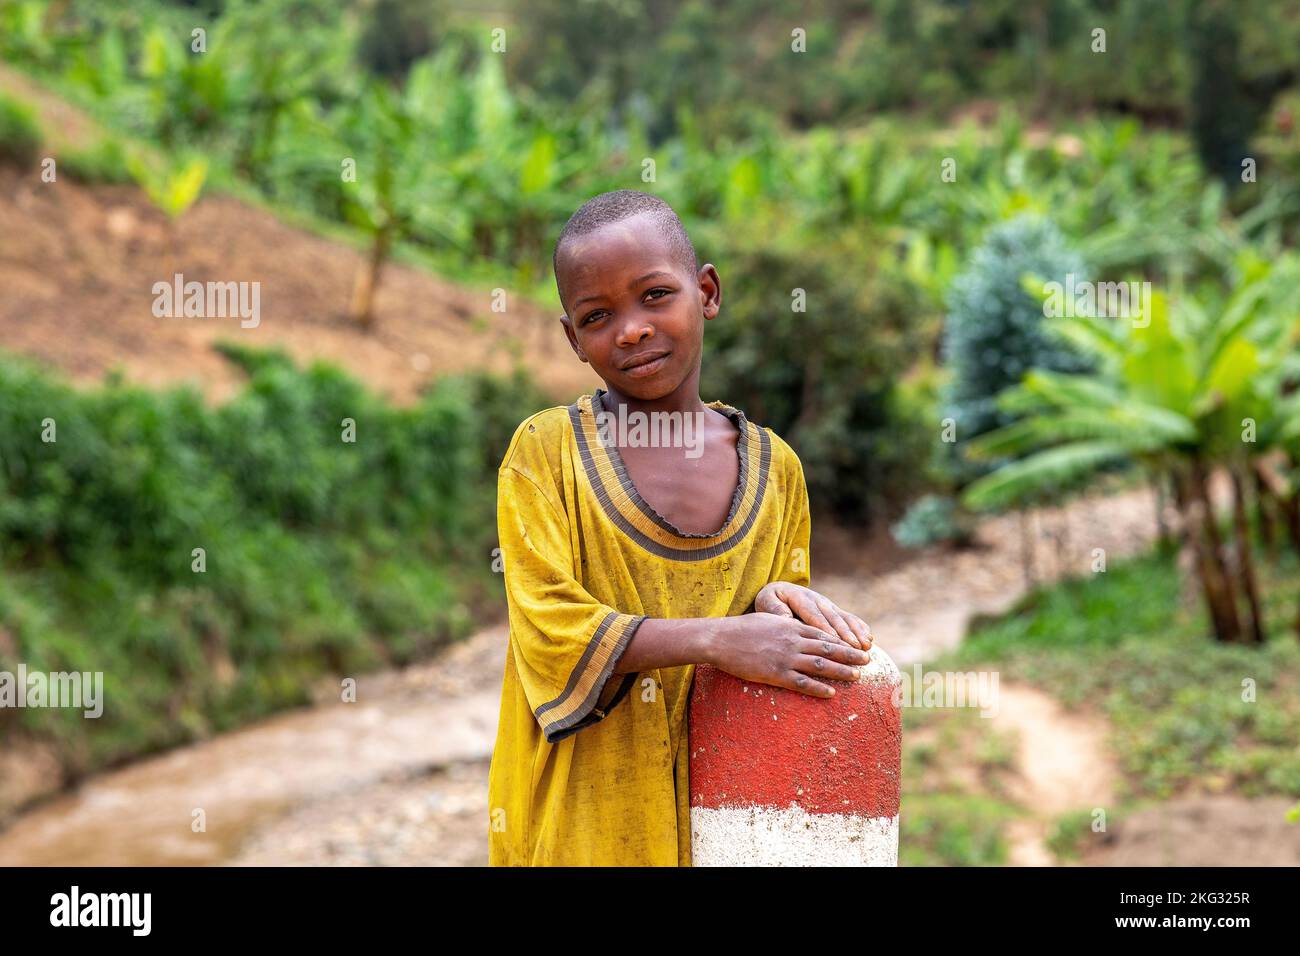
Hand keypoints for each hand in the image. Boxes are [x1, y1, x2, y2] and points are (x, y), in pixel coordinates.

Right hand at [707, 613, 870, 698]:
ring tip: (857, 676)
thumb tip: (798, 625)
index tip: (856, 645)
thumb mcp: (768, 619)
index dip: (842, 641)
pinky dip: (818, 688)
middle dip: (850, 654)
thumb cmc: (741, 629)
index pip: (823, 634)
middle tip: (867, 660)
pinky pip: (801, 683)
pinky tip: (831, 694)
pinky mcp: (775, 673)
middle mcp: (793, 641)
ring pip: (820, 665)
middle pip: (828, 649)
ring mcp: (785, 658)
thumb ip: (786, 624)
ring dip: (841, 671)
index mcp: (791, 626)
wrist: (720, 639)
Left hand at [754, 582, 871, 650]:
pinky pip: (850, 618)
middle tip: (856, 649)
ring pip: (844, 619)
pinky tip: (870, 640)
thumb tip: (785, 618)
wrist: (779, 591)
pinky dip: (861, 628)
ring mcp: (828, 605)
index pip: (813, 615)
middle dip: (846, 634)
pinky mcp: (834, 610)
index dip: (825, 628)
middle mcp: (817, 600)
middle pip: (833, 618)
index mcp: (799, 598)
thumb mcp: (766, 602)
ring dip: (857, 633)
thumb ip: (775, 609)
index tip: (834, 641)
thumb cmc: (770, 601)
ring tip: (866, 646)